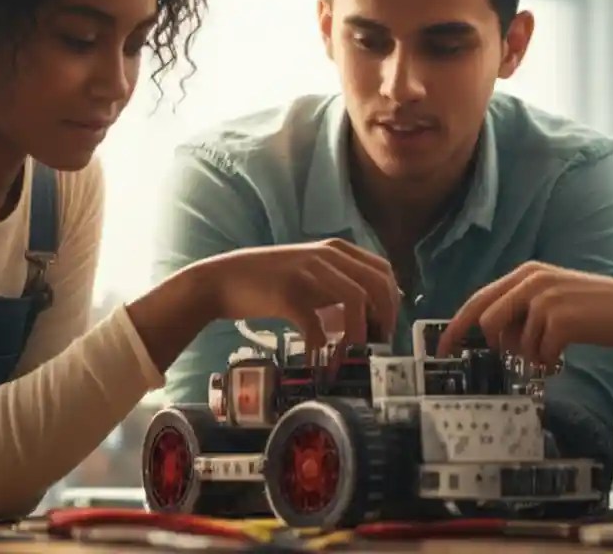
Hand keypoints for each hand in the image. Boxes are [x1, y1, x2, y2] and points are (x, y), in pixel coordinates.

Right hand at [128, 239, 399, 370]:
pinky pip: (319, 325)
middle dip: (385, 320)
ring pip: (355, 303)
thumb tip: (372, 311)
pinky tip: (319, 364)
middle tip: (376, 347)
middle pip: (377, 286)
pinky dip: (324, 349)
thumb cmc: (266, 282)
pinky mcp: (288, 293)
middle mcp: (326, 255)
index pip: (383, 270)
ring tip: (350, 358)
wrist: (219, 280)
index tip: (386, 328)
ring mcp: (308, 272)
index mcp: (335, 249)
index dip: (393, 301)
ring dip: (359, 336)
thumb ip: (336, 282)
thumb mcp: (308, 272)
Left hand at [436, 261, 612, 365]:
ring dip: (531, 354)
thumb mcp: (554, 297)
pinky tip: (564, 356)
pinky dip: (549, 361)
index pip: (479, 300)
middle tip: (515, 356)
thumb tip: (495, 337)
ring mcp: (545, 298)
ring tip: (554, 351)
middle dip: (498, 345)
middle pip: (489, 321)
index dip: (456, 326)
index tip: (441, 348)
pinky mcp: (560, 319)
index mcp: (527, 273)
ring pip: (514, 341)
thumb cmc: (597, 309)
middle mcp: (532, 280)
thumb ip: (523, 309)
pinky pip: (539, 353)